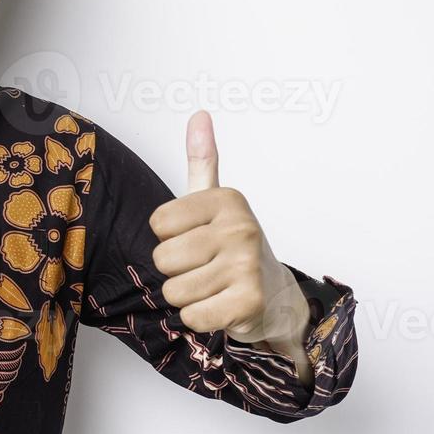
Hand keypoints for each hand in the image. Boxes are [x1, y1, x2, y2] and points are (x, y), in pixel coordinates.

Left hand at [148, 111, 309, 357]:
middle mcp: (241, 227)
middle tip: (206, 268)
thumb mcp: (214, 202)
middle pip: (162, 260)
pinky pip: (191, 317)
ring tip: (213, 287)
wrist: (276, 296)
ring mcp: (247, 265)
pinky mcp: (249, 302)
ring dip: (188, 297)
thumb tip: (199, 114)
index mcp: (227, 199)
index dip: (170, 238)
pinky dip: (200, 319)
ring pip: (174, 292)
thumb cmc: (233, 247)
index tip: (197, 239)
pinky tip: (220, 307)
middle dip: (177, 272)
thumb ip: (202, 161)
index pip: (158, 225)